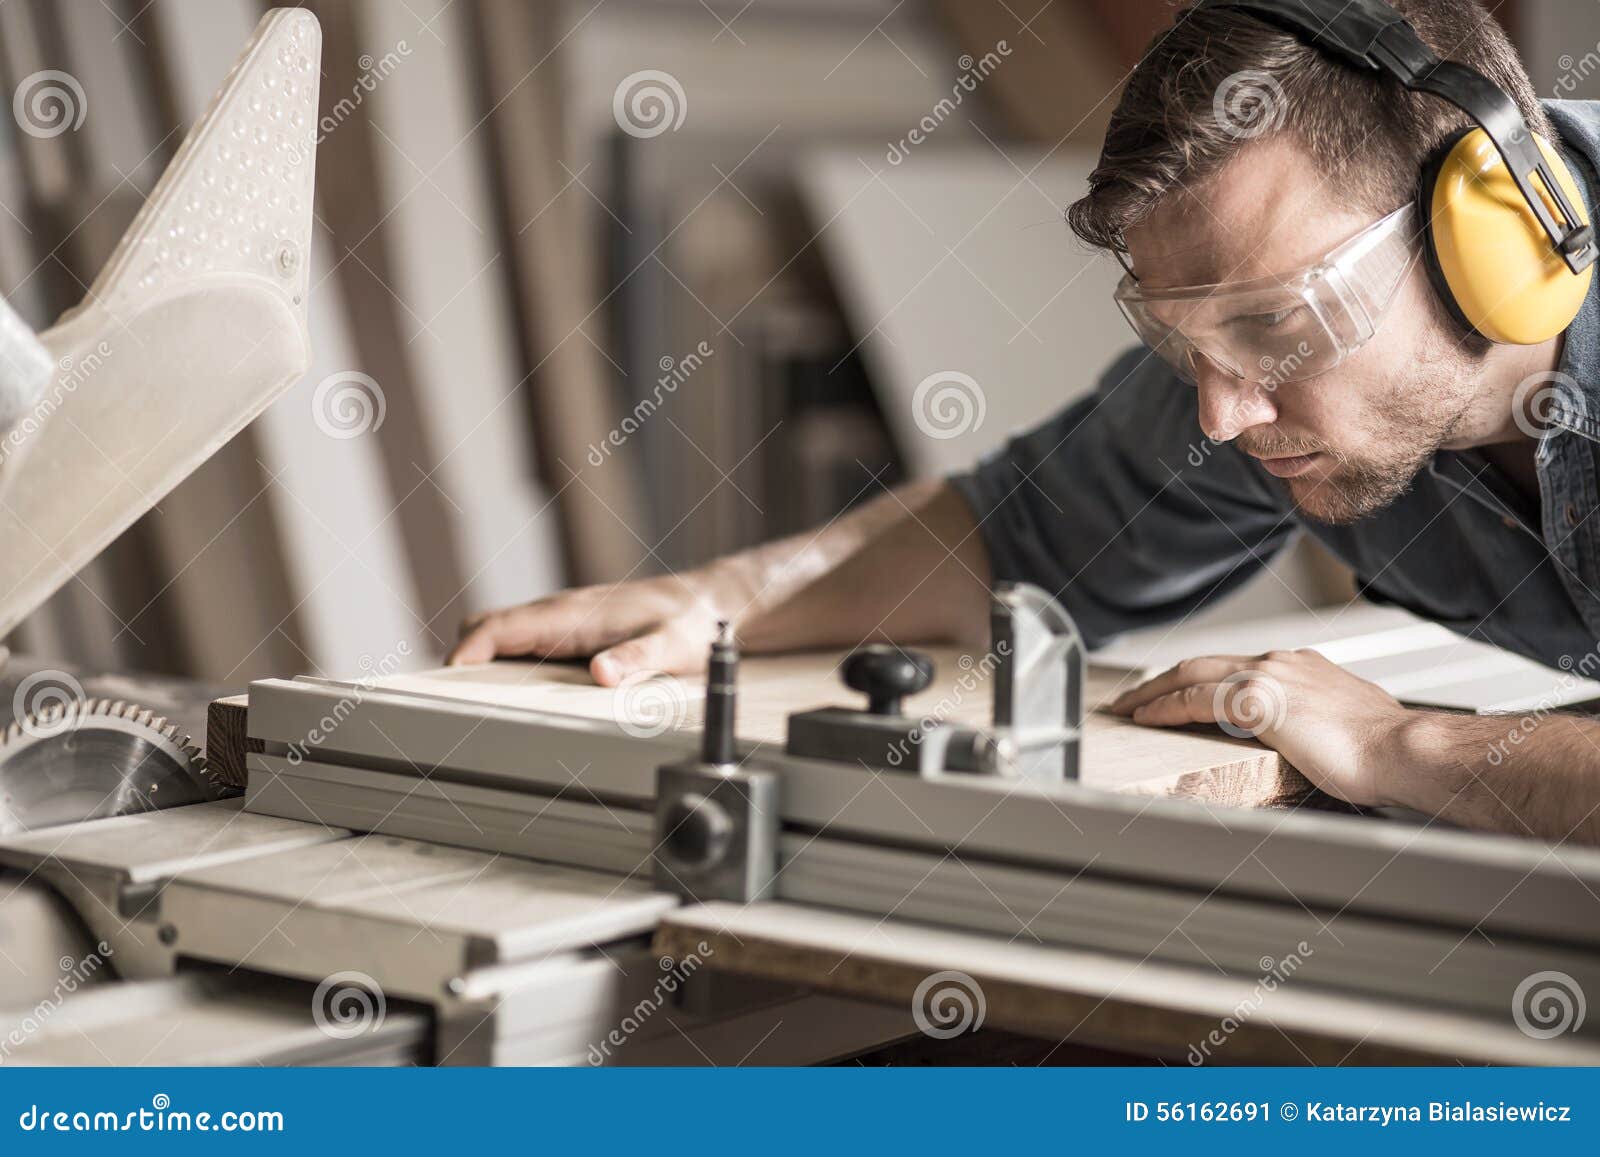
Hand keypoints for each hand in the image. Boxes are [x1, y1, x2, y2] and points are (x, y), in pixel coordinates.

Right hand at [447, 569, 741, 685]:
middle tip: (447, 701)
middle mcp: (562, 612)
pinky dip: (506, 662)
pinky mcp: (574, 633)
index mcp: (574, 614)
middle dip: (463, 658)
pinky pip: (526, 644)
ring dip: (483, 661)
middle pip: (490, 627)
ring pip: (505, 635)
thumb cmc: (692, 623)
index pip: (501, 626)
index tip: (446, 679)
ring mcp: (566, 621)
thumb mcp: (672, 646)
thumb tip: (601, 673)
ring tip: (469, 705)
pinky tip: (516, 696)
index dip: (469, 650)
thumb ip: (638, 660)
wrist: (711, 602)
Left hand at [1108, 648, 1410, 806]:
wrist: (1406, 751)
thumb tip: (1312, 739)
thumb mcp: (1343, 726)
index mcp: (1301, 667)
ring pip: (1190, 675)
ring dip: (1151, 692)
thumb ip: (1316, 722)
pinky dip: (1165, 707)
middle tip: (1131, 697)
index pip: (1232, 666)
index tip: (1174, 691)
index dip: (1196, 678)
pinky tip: (1146, 718)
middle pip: (1201, 664)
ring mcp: (1267, 677)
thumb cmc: (1385, 752)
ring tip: (1125, 708)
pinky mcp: (1257, 701)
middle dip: (1161, 680)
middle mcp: (1281, 663)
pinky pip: (1195, 699)